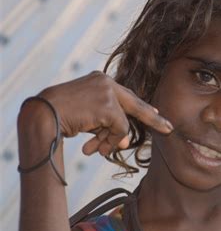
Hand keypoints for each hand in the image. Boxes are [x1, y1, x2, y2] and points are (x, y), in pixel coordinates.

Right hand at [29, 71, 172, 156]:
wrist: (41, 115)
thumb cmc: (60, 116)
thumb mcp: (88, 118)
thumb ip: (108, 125)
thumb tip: (126, 144)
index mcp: (100, 80)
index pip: (127, 96)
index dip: (142, 107)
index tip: (157, 113)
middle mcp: (106, 82)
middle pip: (136, 104)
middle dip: (153, 119)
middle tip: (169, 129)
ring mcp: (108, 92)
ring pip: (123, 123)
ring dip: (110, 140)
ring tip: (97, 149)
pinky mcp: (108, 105)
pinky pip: (119, 130)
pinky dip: (109, 141)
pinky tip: (94, 147)